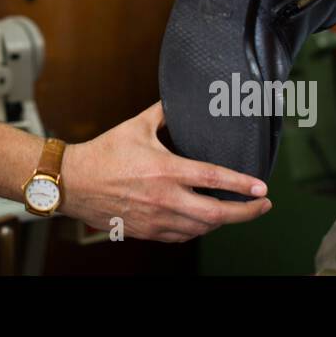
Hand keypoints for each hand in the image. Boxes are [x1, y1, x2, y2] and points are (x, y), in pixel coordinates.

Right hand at [60, 102, 271, 242]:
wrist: (73, 183)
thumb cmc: (103, 153)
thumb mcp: (135, 126)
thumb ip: (162, 113)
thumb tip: (179, 100)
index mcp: (164, 170)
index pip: (213, 179)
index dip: (241, 184)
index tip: (262, 187)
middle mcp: (164, 198)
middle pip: (216, 214)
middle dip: (246, 212)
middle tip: (262, 205)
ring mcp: (156, 219)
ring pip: (201, 229)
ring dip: (223, 222)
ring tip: (237, 212)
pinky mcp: (147, 232)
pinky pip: (182, 237)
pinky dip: (198, 230)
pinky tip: (204, 222)